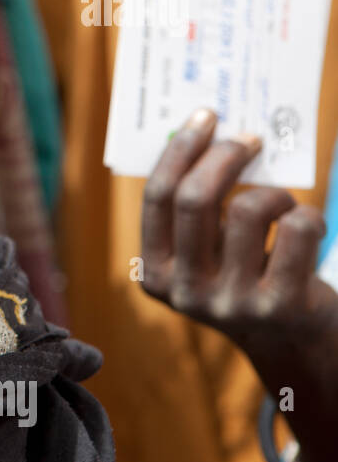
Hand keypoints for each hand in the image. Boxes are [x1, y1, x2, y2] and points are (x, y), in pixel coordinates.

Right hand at [140, 108, 337, 461]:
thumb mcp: (203, 254)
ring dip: (273, 193)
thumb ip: (193, 212)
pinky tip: (303, 228)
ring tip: (280, 203)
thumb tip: (205, 134)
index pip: (158, 198)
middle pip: (195, 198)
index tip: (206, 118)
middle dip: (224, 154)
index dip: (181, 150)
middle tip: (248, 138)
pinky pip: (296, 228)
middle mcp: (186, 293)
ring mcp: (232, 302)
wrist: (289, 343)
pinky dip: (307, 215)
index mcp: (155, 274)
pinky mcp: (281, 305)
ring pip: (250, 209)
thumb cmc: (242, 277)